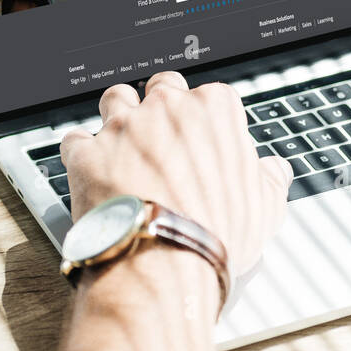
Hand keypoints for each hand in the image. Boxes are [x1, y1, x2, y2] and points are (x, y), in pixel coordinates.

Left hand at [60, 72, 291, 278]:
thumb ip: (270, 178)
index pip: (212, 97)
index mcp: (215, 110)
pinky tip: (93, 169)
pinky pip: (76, 139)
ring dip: (120, 117)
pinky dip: (83, 152)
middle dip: (162, 107)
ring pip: (116, 99)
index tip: (206, 142)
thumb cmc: (218, 235)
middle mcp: (167, 107)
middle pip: (162, 87)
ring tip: (125, 145)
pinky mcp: (86, 153)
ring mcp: (123, 127)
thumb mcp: (266, 207)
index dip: (208, 121)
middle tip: (166, 138)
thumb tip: (273, 170)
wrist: (164, 264)